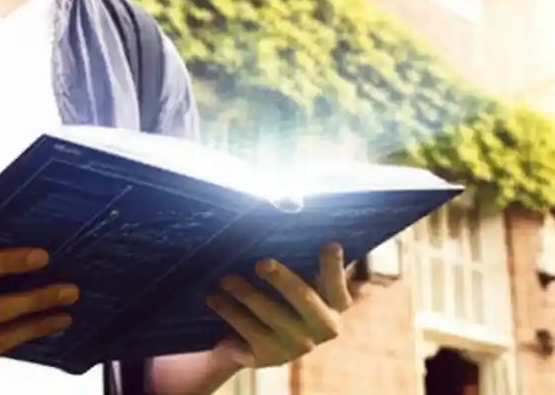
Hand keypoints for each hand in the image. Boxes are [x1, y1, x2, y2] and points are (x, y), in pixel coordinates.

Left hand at [204, 243, 359, 368]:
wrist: (252, 338)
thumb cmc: (281, 293)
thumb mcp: (296, 273)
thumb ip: (300, 247)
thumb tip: (288, 199)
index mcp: (335, 304)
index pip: (340, 286)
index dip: (335, 267)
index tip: (329, 243)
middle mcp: (322, 328)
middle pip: (305, 300)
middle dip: (283, 280)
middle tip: (261, 263)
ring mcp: (296, 345)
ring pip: (270, 315)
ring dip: (245, 294)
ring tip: (225, 279)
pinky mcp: (269, 356)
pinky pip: (247, 330)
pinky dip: (229, 311)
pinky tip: (214, 298)